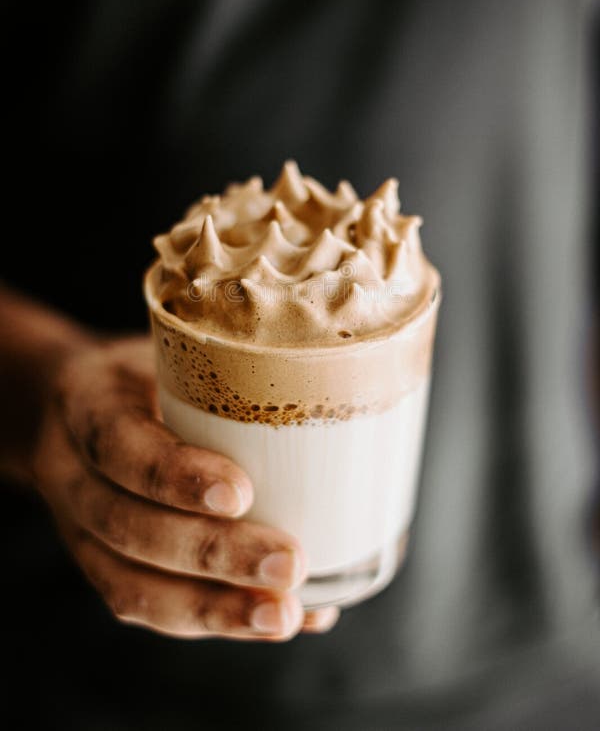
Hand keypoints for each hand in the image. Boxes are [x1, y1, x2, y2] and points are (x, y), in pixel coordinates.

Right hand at [31, 335, 338, 639]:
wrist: (73, 405)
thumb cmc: (145, 371)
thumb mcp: (169, 347)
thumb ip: (226, 367)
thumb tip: (334, 387)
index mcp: (85, 402)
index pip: (117, 443)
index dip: (172, 474)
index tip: (240, 492)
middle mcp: (69, 473)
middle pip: (127, 527)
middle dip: (212, 553)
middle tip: (290, 562)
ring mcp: (79, 530)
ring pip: (133, 586)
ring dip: (216, 608)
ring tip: (285, 614)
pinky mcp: (103, 567)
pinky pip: (150, 607)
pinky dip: (220, 619)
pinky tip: (282, 619)